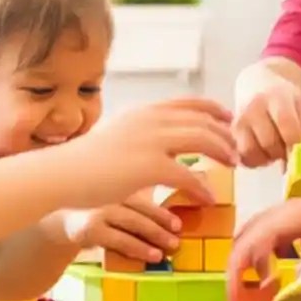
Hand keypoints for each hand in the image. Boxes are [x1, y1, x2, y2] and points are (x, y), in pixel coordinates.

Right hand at [63, 98, 237, 208]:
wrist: (64, 173)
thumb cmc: (88, 160)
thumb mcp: (120, 134)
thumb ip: (143, 132)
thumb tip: (163, 136)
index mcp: (146, 112)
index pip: (189, 103)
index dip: (214, 109)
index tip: (229, 118)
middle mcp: (152, 120)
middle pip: (202, 121)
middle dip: (224, 135)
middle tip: (237, 150)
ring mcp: (151, 141)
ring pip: (202, 141)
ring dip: (222, 153)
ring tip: (232, 166)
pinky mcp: (148, 167)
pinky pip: (188, 176)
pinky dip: (201, 186)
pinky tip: (207, 197)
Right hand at [65, 191, 180, 262]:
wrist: (62, 219)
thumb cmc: (98, 208)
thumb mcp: (117, 199)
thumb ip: (139, 203)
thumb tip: (175, 220)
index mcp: (119, 181)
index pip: (144, 197)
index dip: (162, 212)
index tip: (179, 226)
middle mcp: (109, 192)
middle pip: (140, 210)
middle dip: (161, 226)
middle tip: (177, 240)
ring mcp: (98, 209)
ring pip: (132, 223)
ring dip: (153, 237)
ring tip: (170, 248)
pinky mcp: (90, 229)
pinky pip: (118, 239)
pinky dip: (137, 248)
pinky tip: (151, 255)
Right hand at [233, 70, 300, 167]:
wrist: (257, 83)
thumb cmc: (285, 98)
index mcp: (277, 97)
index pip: (286, 124)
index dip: (296, 144)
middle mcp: (255, 106)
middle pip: (269, 142)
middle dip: (283, 153)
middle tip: (290, 152)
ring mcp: (240, 119)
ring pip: (252, 151)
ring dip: (268, 158)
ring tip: (276, 150)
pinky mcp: (232, 131)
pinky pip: (243, 155)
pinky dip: (256, 159)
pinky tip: (264, 151)